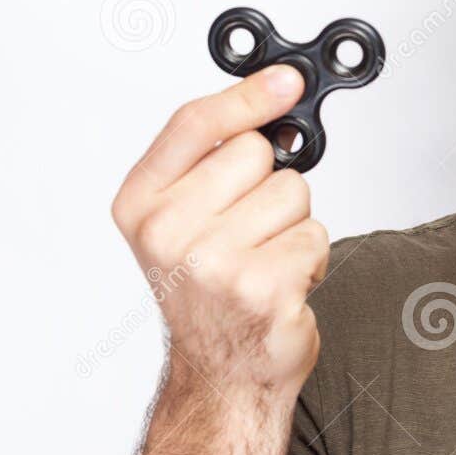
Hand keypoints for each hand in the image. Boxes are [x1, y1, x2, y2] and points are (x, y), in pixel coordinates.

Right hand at [111, 65, 328, 391]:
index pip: (195, 124)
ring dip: (292, 226)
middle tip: (250, 231)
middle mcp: (167, 233)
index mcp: (140, 206)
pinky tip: (282, 286)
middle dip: (269, 185)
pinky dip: (310, 259)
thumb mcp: (184, 218)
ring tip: (264, 261)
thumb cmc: (210, 291)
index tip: (287, 80)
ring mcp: (214, 263)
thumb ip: (214, 158)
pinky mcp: (262, 288)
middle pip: (255, 153)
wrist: (223, 374)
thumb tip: (277, 93)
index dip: (247, 95)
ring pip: (292, 193)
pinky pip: (314, 236)